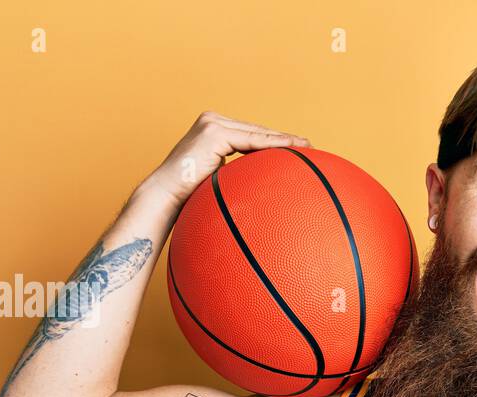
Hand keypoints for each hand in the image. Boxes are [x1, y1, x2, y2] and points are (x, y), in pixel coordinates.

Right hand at [140, 111, 311, 206]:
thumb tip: (257, 191)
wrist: (166, 196)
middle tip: (310, 147)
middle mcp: (213, 121)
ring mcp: (212, 124)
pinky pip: (252, 141)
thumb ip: (235, 176)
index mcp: (214, 129)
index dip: (276, 142)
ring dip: (284, 141)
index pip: (251, 135)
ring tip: (307, 147)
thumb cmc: (189, 196)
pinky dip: (274, 146)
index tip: (300, 149)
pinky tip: (294, 150)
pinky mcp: (214, 131)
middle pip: (257, 131)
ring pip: (257, 134)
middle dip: (284, 140)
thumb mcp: (217, 182)